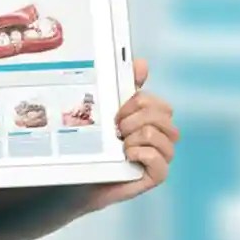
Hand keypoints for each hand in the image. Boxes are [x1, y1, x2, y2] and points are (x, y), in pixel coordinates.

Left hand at [86, 58, 178, 211]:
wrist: (76, 176)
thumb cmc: (93, 144)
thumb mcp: (106, 111)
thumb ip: (124, 88)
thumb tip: (142, 63)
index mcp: (150, 120)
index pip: (159, 103)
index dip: (136, 103)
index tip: (116, 112)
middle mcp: (160, 138)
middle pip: (164, 115)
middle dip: (135, 118)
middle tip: (116, 130)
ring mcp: (159, 157)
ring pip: (161, 134)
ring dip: (135, 136)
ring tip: (120, 145)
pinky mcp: (154, 176)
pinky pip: (161, 161)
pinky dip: (141, 154)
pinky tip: (126, 156)